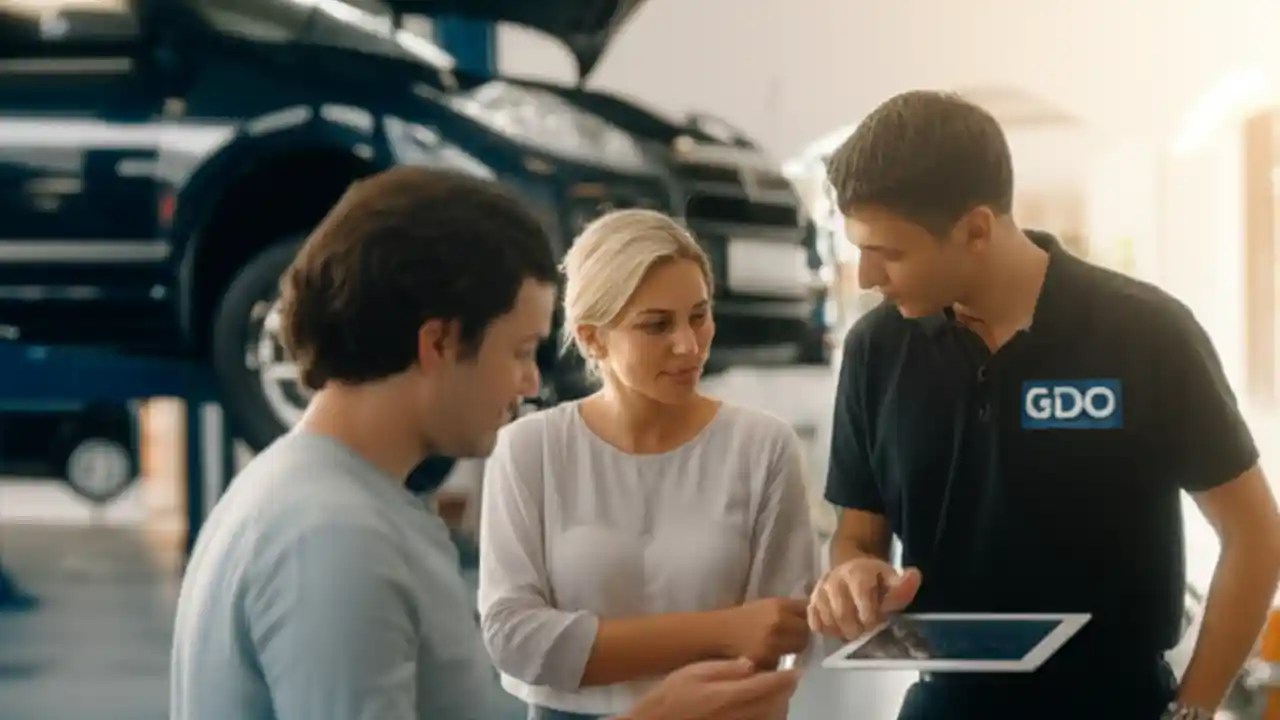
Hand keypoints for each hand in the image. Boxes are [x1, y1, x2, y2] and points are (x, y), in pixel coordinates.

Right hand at [623, 657, 799, 719]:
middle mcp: (737, 716)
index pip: (766, 686)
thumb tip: (752, 664)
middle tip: (789, 680)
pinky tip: (766, 709)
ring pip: (770, 719)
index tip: (796, 671)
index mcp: (727, 695)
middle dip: (785, 692)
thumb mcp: (695, 671)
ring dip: (780, 706)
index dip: (785, 679)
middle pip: (774, 705)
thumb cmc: (674, 694)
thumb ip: (725, 668)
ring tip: (780, 694)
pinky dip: (769, 717)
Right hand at [719, 597, 810, 668]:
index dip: (810, 615)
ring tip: (780, 645)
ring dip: (793, 647)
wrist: (717, 633)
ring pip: (798, 647)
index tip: (807, 619)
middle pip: (806, 631)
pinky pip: (784, 660)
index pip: (808, 609)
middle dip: (802, 634)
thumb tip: (812, 612)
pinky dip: (780, 659)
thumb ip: (788, 609)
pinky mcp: (768, 661)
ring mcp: (775, 643)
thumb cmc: (740, 617)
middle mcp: (780, 623)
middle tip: (792, 636)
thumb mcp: (765, 605)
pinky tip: (769, 655)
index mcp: (779, 605)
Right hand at [807, 558, 920, 639]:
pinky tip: (837, 629)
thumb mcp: (892, 580)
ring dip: (841, 631)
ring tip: (852, 630)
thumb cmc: (876, 581)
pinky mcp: (812, 600)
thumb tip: (913, 576)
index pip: (860, 593)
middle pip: (841, 612)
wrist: (851, 568)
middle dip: (855, 629)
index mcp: (858, 571)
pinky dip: (826, 629)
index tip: (875, 623)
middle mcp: (835, 578)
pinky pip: (813, 620)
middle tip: (863, 633)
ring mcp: (821, 589)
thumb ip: (902, 585)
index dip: (868, 614)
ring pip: (827, 618)